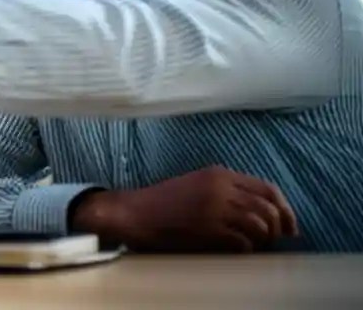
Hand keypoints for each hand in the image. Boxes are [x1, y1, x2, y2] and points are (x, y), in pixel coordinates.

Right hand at [70, 165, 298, 252]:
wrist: (134, 212)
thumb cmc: (164, 202)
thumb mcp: (198, 184)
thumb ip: (227, 190)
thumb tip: (263, 212)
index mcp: (220, 174)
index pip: (268, 189)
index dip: (285, 209)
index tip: (290, 226)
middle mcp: (221, 187)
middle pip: (269, 208)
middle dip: (279, 227)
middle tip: (276, 240)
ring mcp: (214, 208)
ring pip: (260, 225)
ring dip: (263, 240)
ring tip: (254, 246)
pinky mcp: (207, 229)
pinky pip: (242, 242)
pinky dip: (246, 249)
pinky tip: (236, 250)